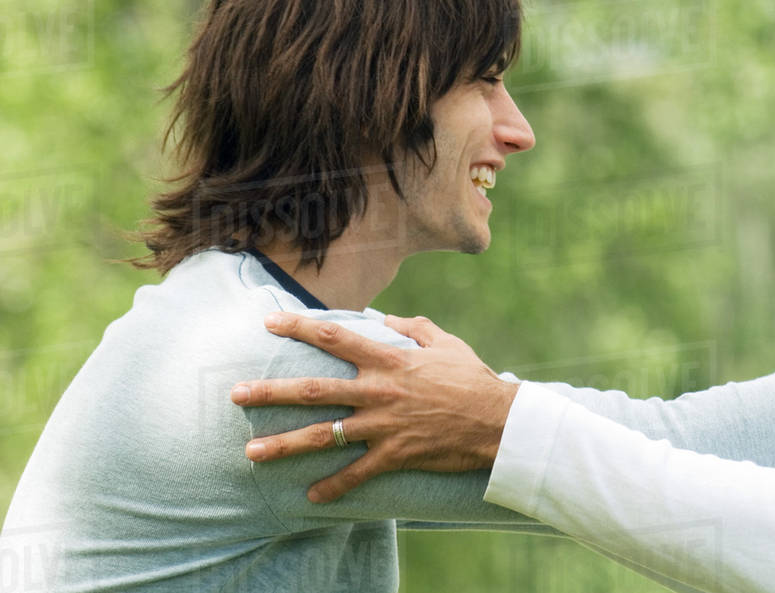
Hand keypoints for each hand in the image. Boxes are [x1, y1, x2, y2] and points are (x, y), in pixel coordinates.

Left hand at [230, 312, 516, 502]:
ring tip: (250, 451)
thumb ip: (414, 327)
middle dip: (271, 392)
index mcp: (388, 360)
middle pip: (315, 390)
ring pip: (324, 435)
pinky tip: (311, 497)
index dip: (300, 327)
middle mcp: (379, 391)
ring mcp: (384, 425)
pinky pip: (357, 473)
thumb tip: (387, 319)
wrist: (498, 421)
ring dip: (284, 444)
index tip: (269, 322)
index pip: (335, 338)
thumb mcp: (446, 343)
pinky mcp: (395, 454)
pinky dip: (334, 487)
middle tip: (235, 393)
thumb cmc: (473, 378)